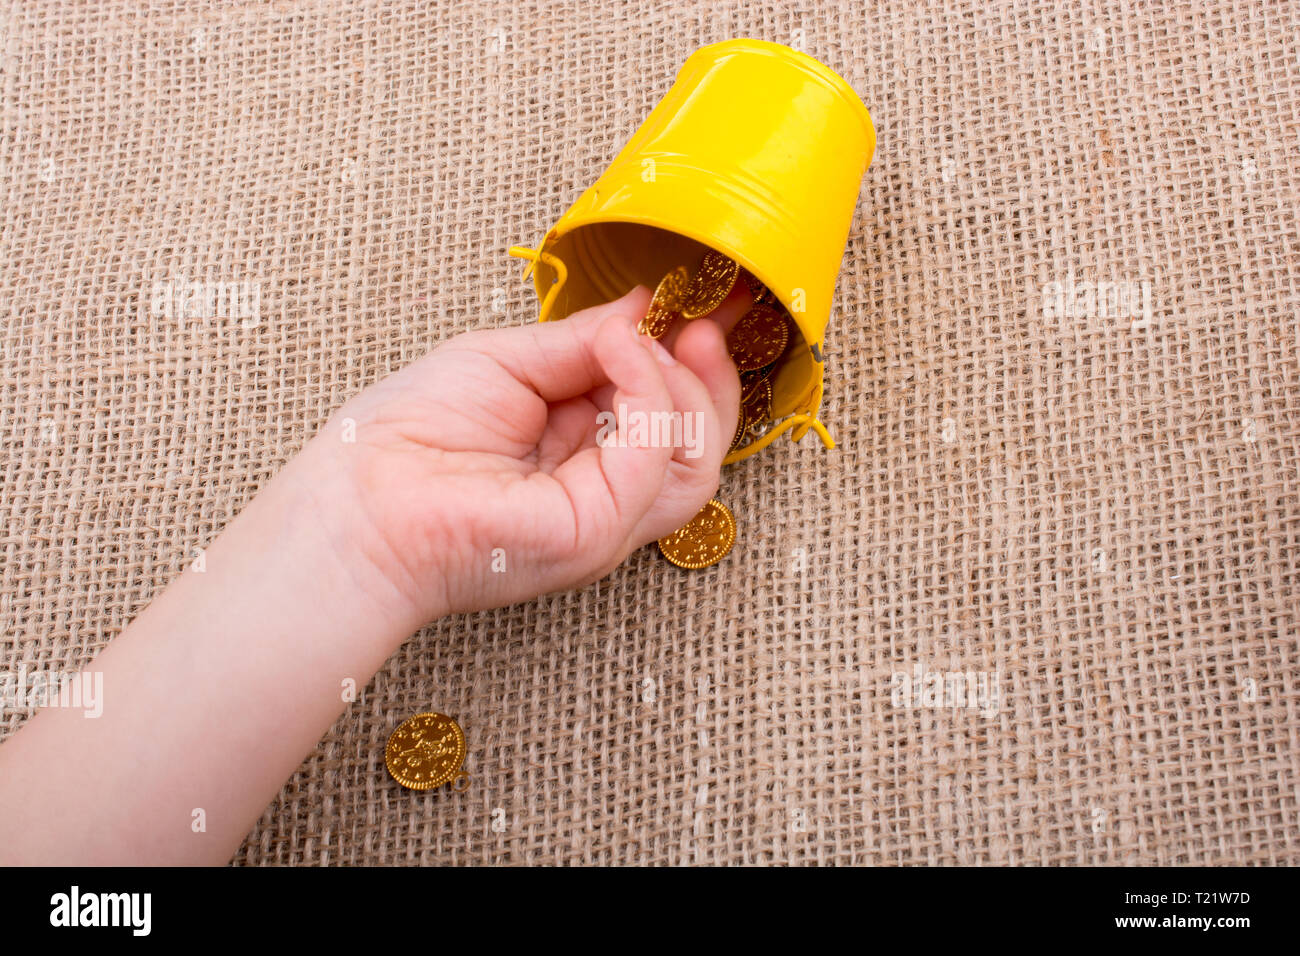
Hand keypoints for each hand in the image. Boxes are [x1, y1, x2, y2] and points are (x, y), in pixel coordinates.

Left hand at [295, 282, 750, 625]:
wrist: (357, 498)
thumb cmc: (408, 436)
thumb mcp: (508, 361)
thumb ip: (584, 342)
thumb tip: (642, 309)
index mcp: (583, 456)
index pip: (671, 418)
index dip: (697, 365)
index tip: (707, 308)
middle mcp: (603, 492)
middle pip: (698, 442)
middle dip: (710, 376)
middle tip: (698, 324)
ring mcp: (606, 518)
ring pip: (695, 457)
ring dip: (683, 384)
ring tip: (642, 343)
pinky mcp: (596, 529)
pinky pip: (656, 456)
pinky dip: (650, 392)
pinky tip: (618, 353)